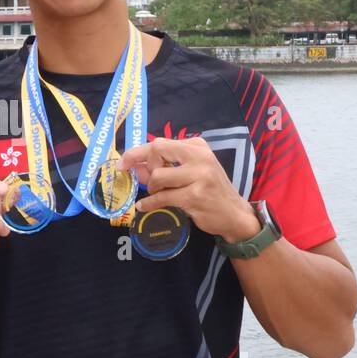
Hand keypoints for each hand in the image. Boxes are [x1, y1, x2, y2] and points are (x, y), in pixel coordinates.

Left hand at [117, 136, 259, 241]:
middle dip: (147, 167)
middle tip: (149, 182)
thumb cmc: (210, 191)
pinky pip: (162, 197)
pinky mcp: (195, 195)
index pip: (160, 143)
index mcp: (197, 146)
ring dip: (152, 188)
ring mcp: (199, 176)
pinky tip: (145, 207)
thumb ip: (164, 166)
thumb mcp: (190, 172)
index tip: (123, 163)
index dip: (137, 152)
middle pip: (157, 150)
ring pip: (158, 176)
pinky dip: (150, 203)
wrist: (234, 214)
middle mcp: (200, 157)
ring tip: (158, 195)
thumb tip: (134, 166)